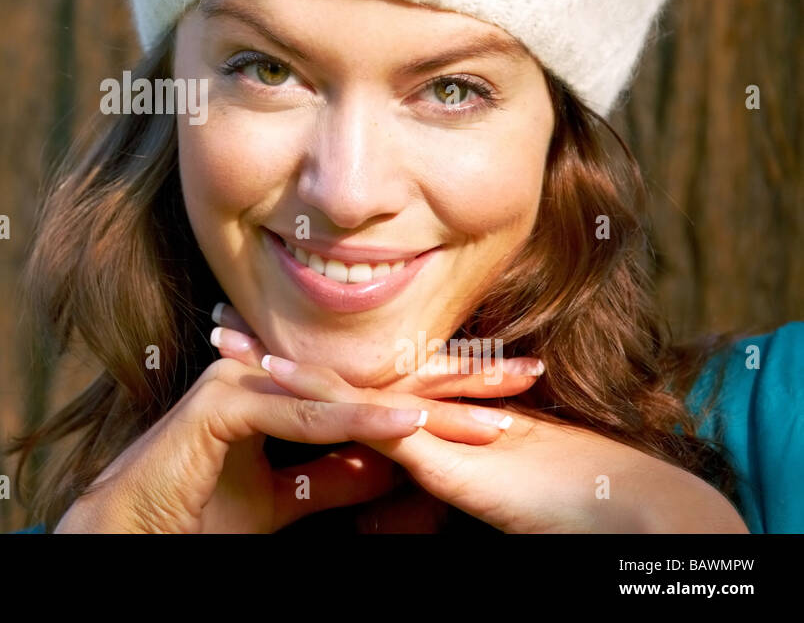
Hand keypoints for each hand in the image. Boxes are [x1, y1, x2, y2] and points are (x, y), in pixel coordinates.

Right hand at [54, 308, 541, 533]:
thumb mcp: (294, 501)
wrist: (135, 531)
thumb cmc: (203, 514)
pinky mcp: (224, 400)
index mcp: (290, 391)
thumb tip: (405, 473)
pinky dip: (357, 423)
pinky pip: (303, 416)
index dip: (444, 388)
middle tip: (523, 376)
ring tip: (486, 413)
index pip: (380, 386)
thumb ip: (343, 480)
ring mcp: (247, 378)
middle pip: (377, 375)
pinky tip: (409, 428)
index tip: (509, 394)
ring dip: (422, 405)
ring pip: (348, 393)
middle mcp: (272, 373)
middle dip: (453, 379)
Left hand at [219, 315, 746, 532]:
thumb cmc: (548, 499)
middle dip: (270, 347)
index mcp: (416, 413)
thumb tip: (396, 470)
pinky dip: (312, 395)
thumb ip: (428, 468)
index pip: (342, 383)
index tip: (247, 347)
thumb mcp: (466, 479)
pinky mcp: (428, 444)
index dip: (296, 365)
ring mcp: (417, 418)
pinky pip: (360, 415)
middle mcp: (410, 405)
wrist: (608, 502)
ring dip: (274, 361)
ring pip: (330, 381)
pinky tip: (270, 378)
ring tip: (219, 339)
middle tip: (215, 321)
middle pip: (327, 370)